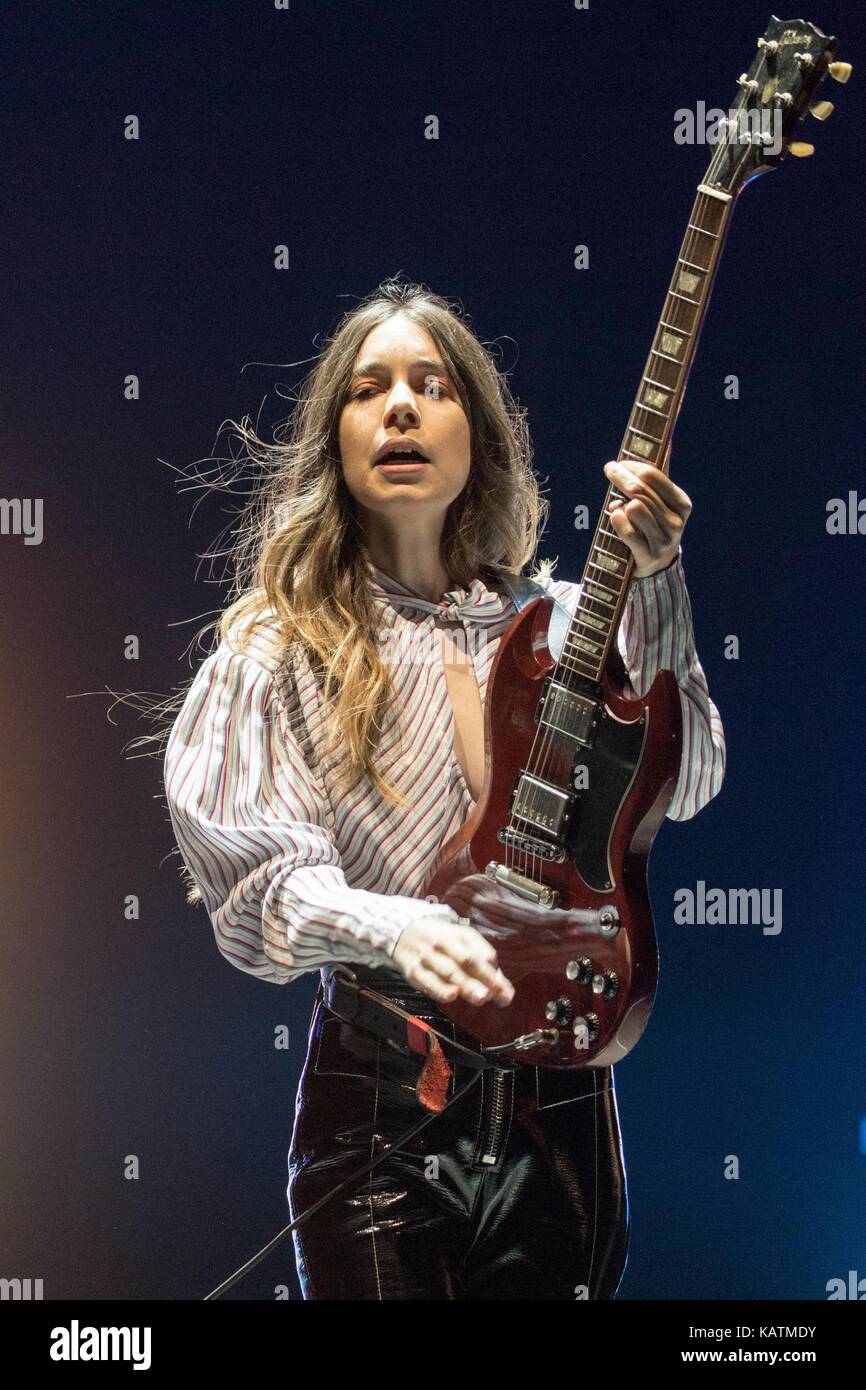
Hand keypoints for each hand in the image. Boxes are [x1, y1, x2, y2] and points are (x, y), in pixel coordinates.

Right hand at [391, 917, 514, 1007]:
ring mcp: (427, 956)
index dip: (493, 973)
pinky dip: (439, 989)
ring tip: (480, 997)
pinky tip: (451, 996)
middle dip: (481, 978)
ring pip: (447, 970)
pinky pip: (427, 980)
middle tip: (494, 994)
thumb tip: (502, 986)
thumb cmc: (440, 940)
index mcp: (459, 935)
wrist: (403, 930)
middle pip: (465, 960)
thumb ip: (483, 961)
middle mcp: (443, 943)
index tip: (505, 992)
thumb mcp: (462, 941)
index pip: (479, 953)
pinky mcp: (413, 970)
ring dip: (464, 985)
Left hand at [603, 458, 691, 577]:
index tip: (618, 462)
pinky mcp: (648, 556)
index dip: (632, 466)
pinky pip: (628, 532)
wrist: (656, 565)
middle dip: (620, 476)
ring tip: (617, 505)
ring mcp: (664, 540)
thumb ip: (660, 474)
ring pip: (635, 509)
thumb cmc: (654, 524)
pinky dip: (617, 521)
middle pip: (640, 491)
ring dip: (620, 503)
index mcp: (682, 504)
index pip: (652, 476)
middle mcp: (676, 522)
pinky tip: (614, 515)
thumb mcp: (662, 501)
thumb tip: (667, 438)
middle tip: (609, 469)